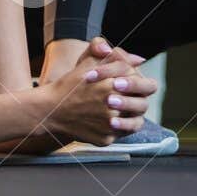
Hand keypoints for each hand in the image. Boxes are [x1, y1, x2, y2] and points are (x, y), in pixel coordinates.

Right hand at [41, 38, 156, 144]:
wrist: (51, 109)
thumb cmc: (71, 84)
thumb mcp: (89, 62)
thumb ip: (115, 57)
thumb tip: (139, 60)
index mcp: (114, 84)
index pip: (145, 85)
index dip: (139, 84)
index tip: (128, 85)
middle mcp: (114, 105)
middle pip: (142, 105)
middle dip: (135, 101)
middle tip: (123, 99)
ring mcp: (110, 125)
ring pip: (135, 122)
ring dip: (130, 116)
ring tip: (119, 111)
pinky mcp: (105, 139)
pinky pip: (120, 135)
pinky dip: (116, 128)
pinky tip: (106, 121)